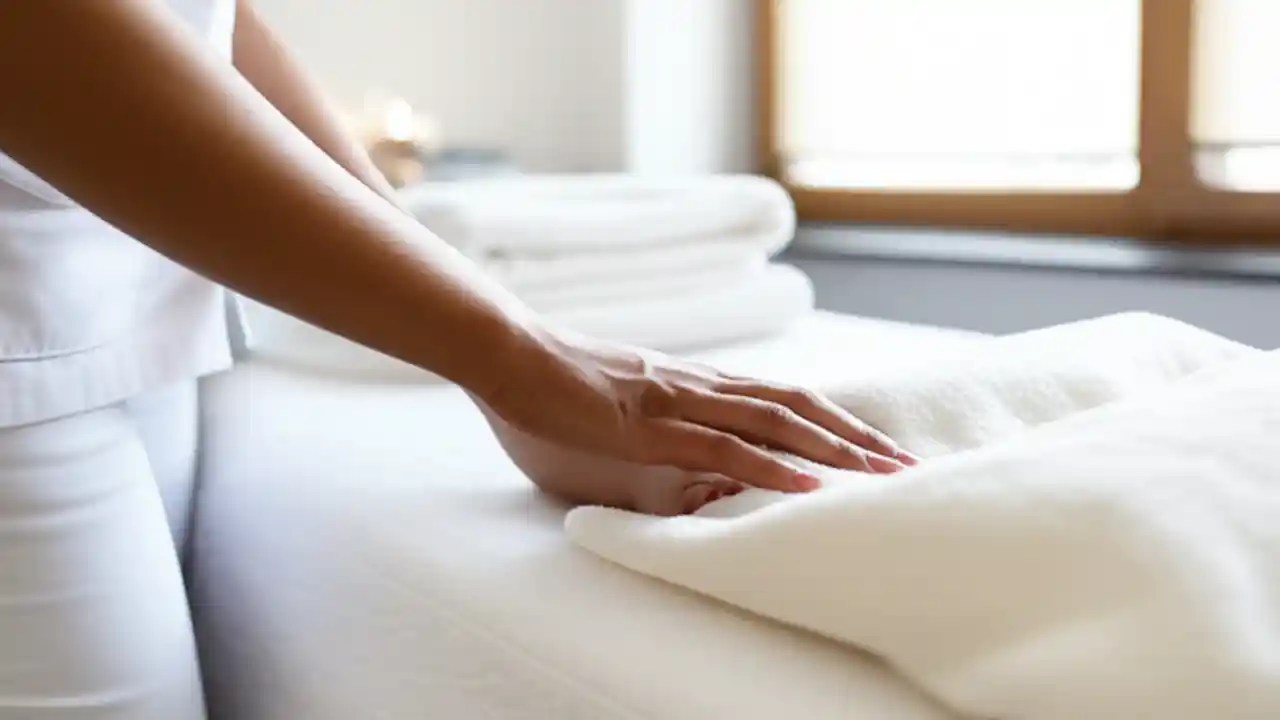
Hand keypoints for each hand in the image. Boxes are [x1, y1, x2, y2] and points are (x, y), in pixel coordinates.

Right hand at [477, 324, 917, 502]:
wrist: (508, 353)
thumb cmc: (554, 385)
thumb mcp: (621, 408)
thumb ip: (661, 427)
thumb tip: (687, 455)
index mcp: (695, 382)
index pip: (782, 399)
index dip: (835, 421)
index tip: (876, 447)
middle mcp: (699, 385)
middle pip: (798, 406)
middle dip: (856, 437)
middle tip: (907, 465)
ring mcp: (677, 402)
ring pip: (774, 422)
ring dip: (834, 449)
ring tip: (882, 475)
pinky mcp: (648, 425)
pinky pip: (720, 447)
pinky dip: (770, 467)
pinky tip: (808, 485)